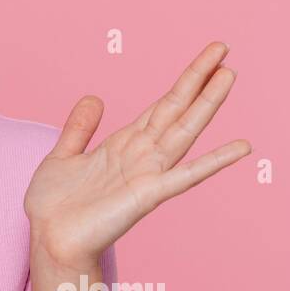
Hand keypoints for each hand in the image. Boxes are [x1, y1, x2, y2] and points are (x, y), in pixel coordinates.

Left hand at [24, 41, 250, 273]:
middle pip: (177, 109)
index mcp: (124, 144)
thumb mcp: (62, 155)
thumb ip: (80, 128)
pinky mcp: (147, 195)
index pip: (162, 105)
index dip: (184, 80)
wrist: (48, 241)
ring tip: (229, 76)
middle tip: (224, 49)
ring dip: (206, 105)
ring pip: (183, 131)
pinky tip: (241, 146)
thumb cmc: (55, 207)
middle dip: (199, 80)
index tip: (209, 56)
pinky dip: (214, 161)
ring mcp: (147, 174)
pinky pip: (186, 176)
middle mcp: (142, 155)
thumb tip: (94, 97)